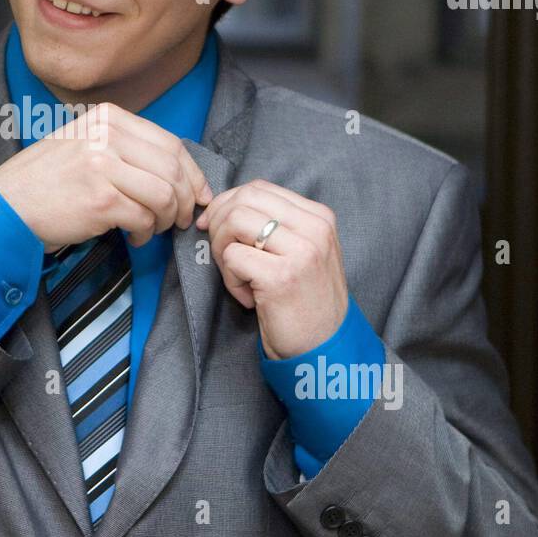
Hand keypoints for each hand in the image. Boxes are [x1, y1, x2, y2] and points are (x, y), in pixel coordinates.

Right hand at [0, 102, 213, 249]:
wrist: (6, 205)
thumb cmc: (47, 181)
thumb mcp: (84, 144)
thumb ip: (126, 147)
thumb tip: (178, 172)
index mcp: (108, 118)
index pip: (170, 144)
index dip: (193, 174)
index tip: (200, 194)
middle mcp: (106, 136)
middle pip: (172, 169)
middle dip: (185, 200)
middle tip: (179, 219)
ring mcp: (102, 166)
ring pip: (164, 195)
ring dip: (165, 219)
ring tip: (152, 229)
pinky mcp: (100, 199)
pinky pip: (144, 218)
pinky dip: (146, 233)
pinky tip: (133, 237)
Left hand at [194, 180, 347, 359]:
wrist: (325, 348)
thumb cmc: (304, 300)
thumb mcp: (301, 252)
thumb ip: (273, 226)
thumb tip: (219, 208)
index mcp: (318, 216)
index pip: (258, 188)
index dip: (227, 203)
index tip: (213, 226)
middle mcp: (314, 228)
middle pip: (243, 200)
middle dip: (218, 224)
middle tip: (223, 255)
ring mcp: (301, 251)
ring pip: (233, 222)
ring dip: (223, 251)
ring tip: (238, 278)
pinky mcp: (281, 276)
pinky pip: (232, 257)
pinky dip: (230, 279)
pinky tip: (249, 297)